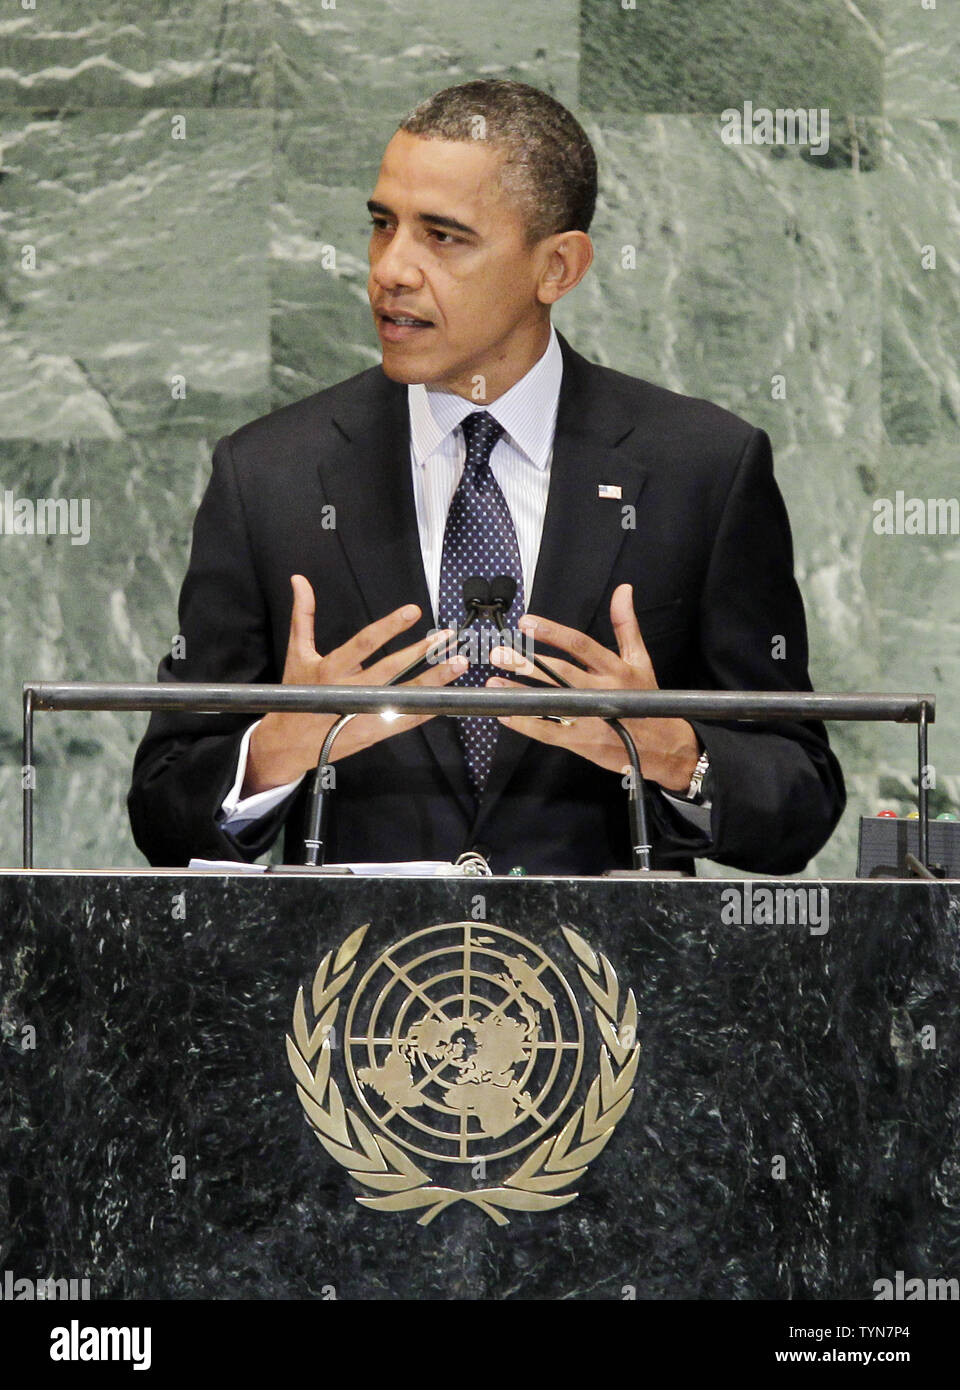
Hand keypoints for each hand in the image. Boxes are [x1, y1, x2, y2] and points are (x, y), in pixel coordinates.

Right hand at [244, 575, 465, 793]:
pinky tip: (446, 695)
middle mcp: (349, 691)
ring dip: (434, 680)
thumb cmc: (296, 693)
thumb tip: (299, 580)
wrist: (289, 743)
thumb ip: (303, 616)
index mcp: (331, 669)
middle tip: (446, 637)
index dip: (389, 626)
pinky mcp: (374, 732)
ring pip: (405, 695)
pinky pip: (405, 719)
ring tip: (457, 663)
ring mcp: (364, 713)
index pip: (364, 643)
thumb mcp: (296, 653)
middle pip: (391, 669)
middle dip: (421, 652)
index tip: (414, 611)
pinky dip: (427, 708)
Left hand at [487, 582, 699, 789]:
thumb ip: (626, 625)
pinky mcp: (581, 741)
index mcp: (615, 669)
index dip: (553, 633)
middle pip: (560, 674)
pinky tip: (505, 714)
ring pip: (550, 703)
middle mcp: (601, 692)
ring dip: (519, 693)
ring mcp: (590, 718)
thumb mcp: (640, 660)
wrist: (662, 747)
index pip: (580, 645)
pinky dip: (525, 724)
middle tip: (500, 653)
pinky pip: (548, 731)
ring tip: (494, 683)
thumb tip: (623, 590)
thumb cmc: (646, 699)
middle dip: (528, 663)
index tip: (526, 622)